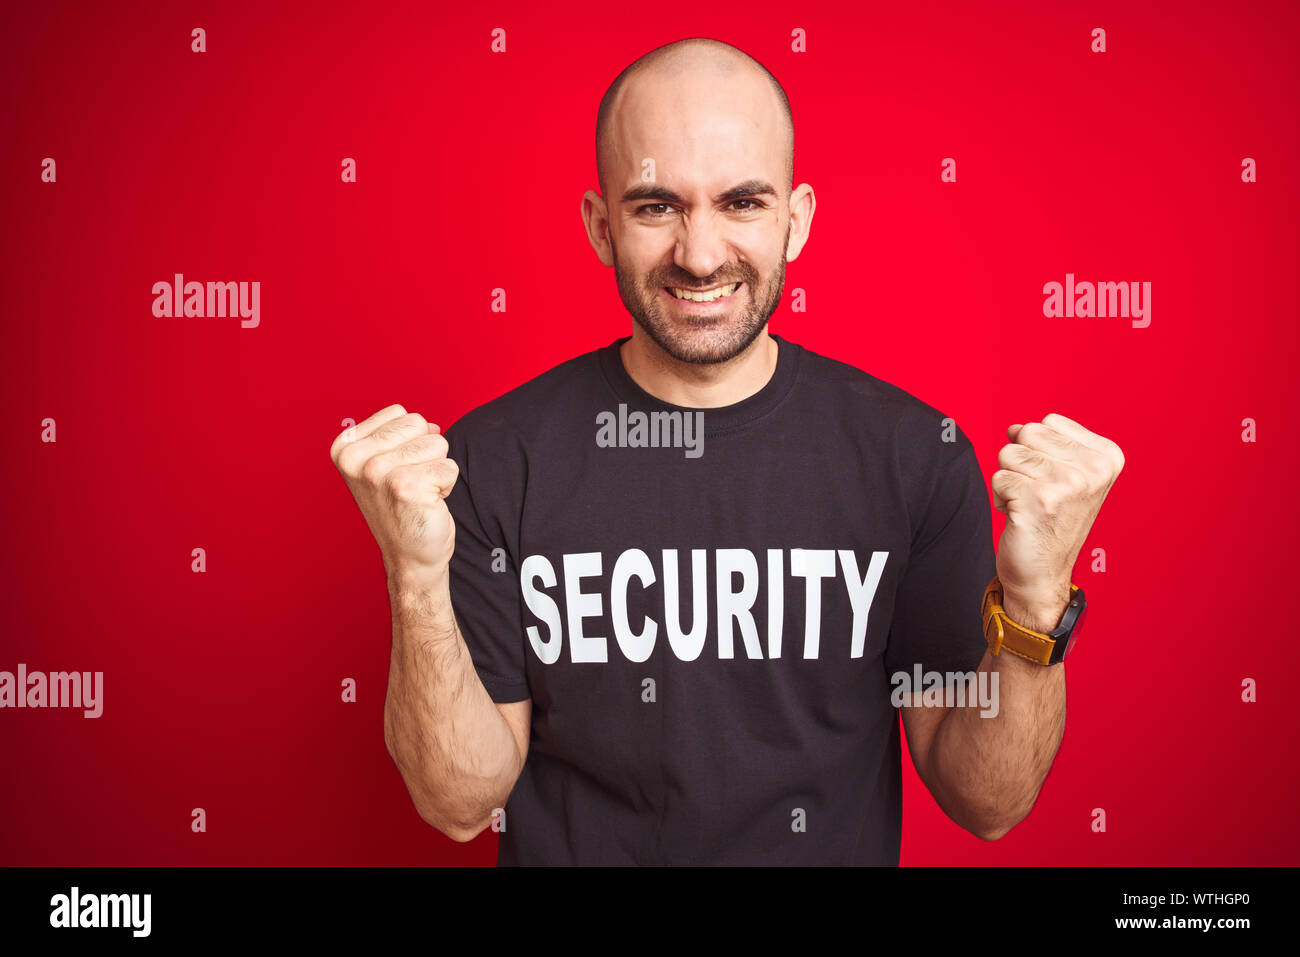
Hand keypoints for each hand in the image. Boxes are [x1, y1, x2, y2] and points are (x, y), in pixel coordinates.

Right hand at [329, 404, 459, 579]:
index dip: (409, 441)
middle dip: (425, 452)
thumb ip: (400, 436)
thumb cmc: (400, 510)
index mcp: (344, 448)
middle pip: (419, 424)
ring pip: (437, 443)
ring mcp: (378, 472)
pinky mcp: (406, 486)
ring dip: (435, 469)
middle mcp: (356, 459)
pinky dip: (446, 485)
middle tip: (410, 484)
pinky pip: (449, 466)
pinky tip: (427, 504)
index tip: (395, 471)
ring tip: (418, 493)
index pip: (400, 413)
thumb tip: (431, 425)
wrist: (409, 558)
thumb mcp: (384, 464)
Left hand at [991, 413, 1123, 626]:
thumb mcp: (1065, 474)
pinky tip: (1020, 517)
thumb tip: (1014, 428)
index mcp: (1107, 457)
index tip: (1054, 480)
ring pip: (1009, 453)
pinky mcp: (1038, 500)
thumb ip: (1046, 443)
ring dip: (1010, 480)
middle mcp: (1093, 470)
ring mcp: (1068, 485)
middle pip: (1027, 432)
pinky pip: (998, 477)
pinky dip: (1001, 497)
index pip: (1048, 422)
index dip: (1039, 449)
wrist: (1043, 574)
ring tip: (1029, 505)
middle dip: (1021, 461)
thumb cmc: (1051, 521)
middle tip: (1037, 494)